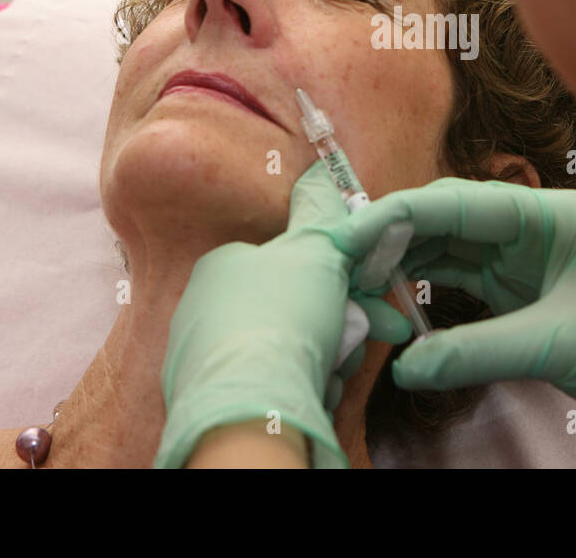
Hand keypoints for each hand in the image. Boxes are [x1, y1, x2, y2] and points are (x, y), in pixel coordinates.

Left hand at [154, 161, 408, 468]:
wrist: (252, 405)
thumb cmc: (283, 316)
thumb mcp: (315, 251)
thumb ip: (322, 213)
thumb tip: (324, 171)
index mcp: (222, 264)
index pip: (290, 264)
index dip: (340, 280)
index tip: (372, 299)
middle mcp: (204, 307)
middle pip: (294, 308)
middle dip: (339, 323)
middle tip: (367, 335)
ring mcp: (202, 356)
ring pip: (287, 348)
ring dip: (325, 356)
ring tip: (334, 369)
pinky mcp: (210, 398)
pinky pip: (269, 383)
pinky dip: (297, 386)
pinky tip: (310, 392)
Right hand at [338, 178, 575, 459]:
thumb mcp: (560, 346)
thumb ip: (480, 351)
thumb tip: (407, 365)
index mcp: (550, 214)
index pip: (458, 201)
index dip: (398, 216)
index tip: (348, 237)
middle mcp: (530, 225)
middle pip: (442, 217)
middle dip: (389, 237)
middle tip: (338, 264)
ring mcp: (520, 257)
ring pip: (442, 247)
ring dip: (398, 263)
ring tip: (353, 284)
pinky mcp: (514, 291)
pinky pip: (453, 278)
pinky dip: (418, 288)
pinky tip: (388, 300)